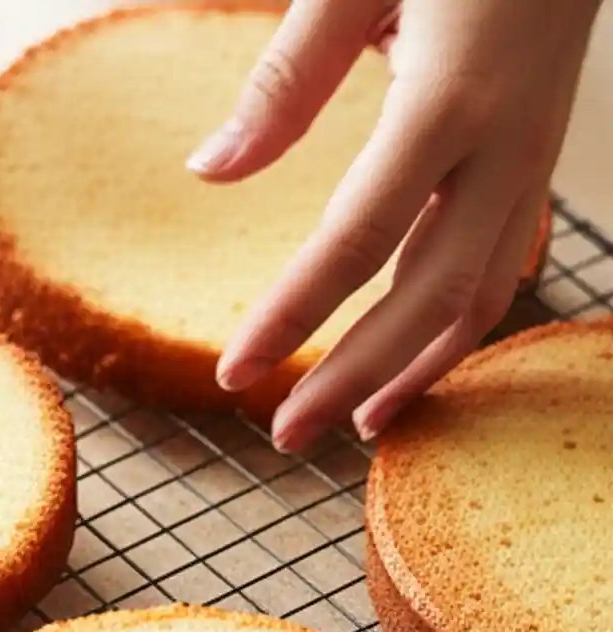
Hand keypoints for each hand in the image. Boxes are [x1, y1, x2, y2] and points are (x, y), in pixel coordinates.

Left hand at [190, 0, 600, 451]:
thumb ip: (284, 81)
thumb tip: (211, 171)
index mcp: (450, 101)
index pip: (356, 241)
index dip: (293, 315)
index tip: (234, 373)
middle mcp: (505, 147)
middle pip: (428, 295)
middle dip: (353, 374)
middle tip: (284, 434)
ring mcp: (533, 160)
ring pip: (482, 296)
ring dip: (416, 370)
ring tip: (354, 424)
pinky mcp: (536, 162)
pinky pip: (504, 266)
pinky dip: (456, 327)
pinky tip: (415, 357)